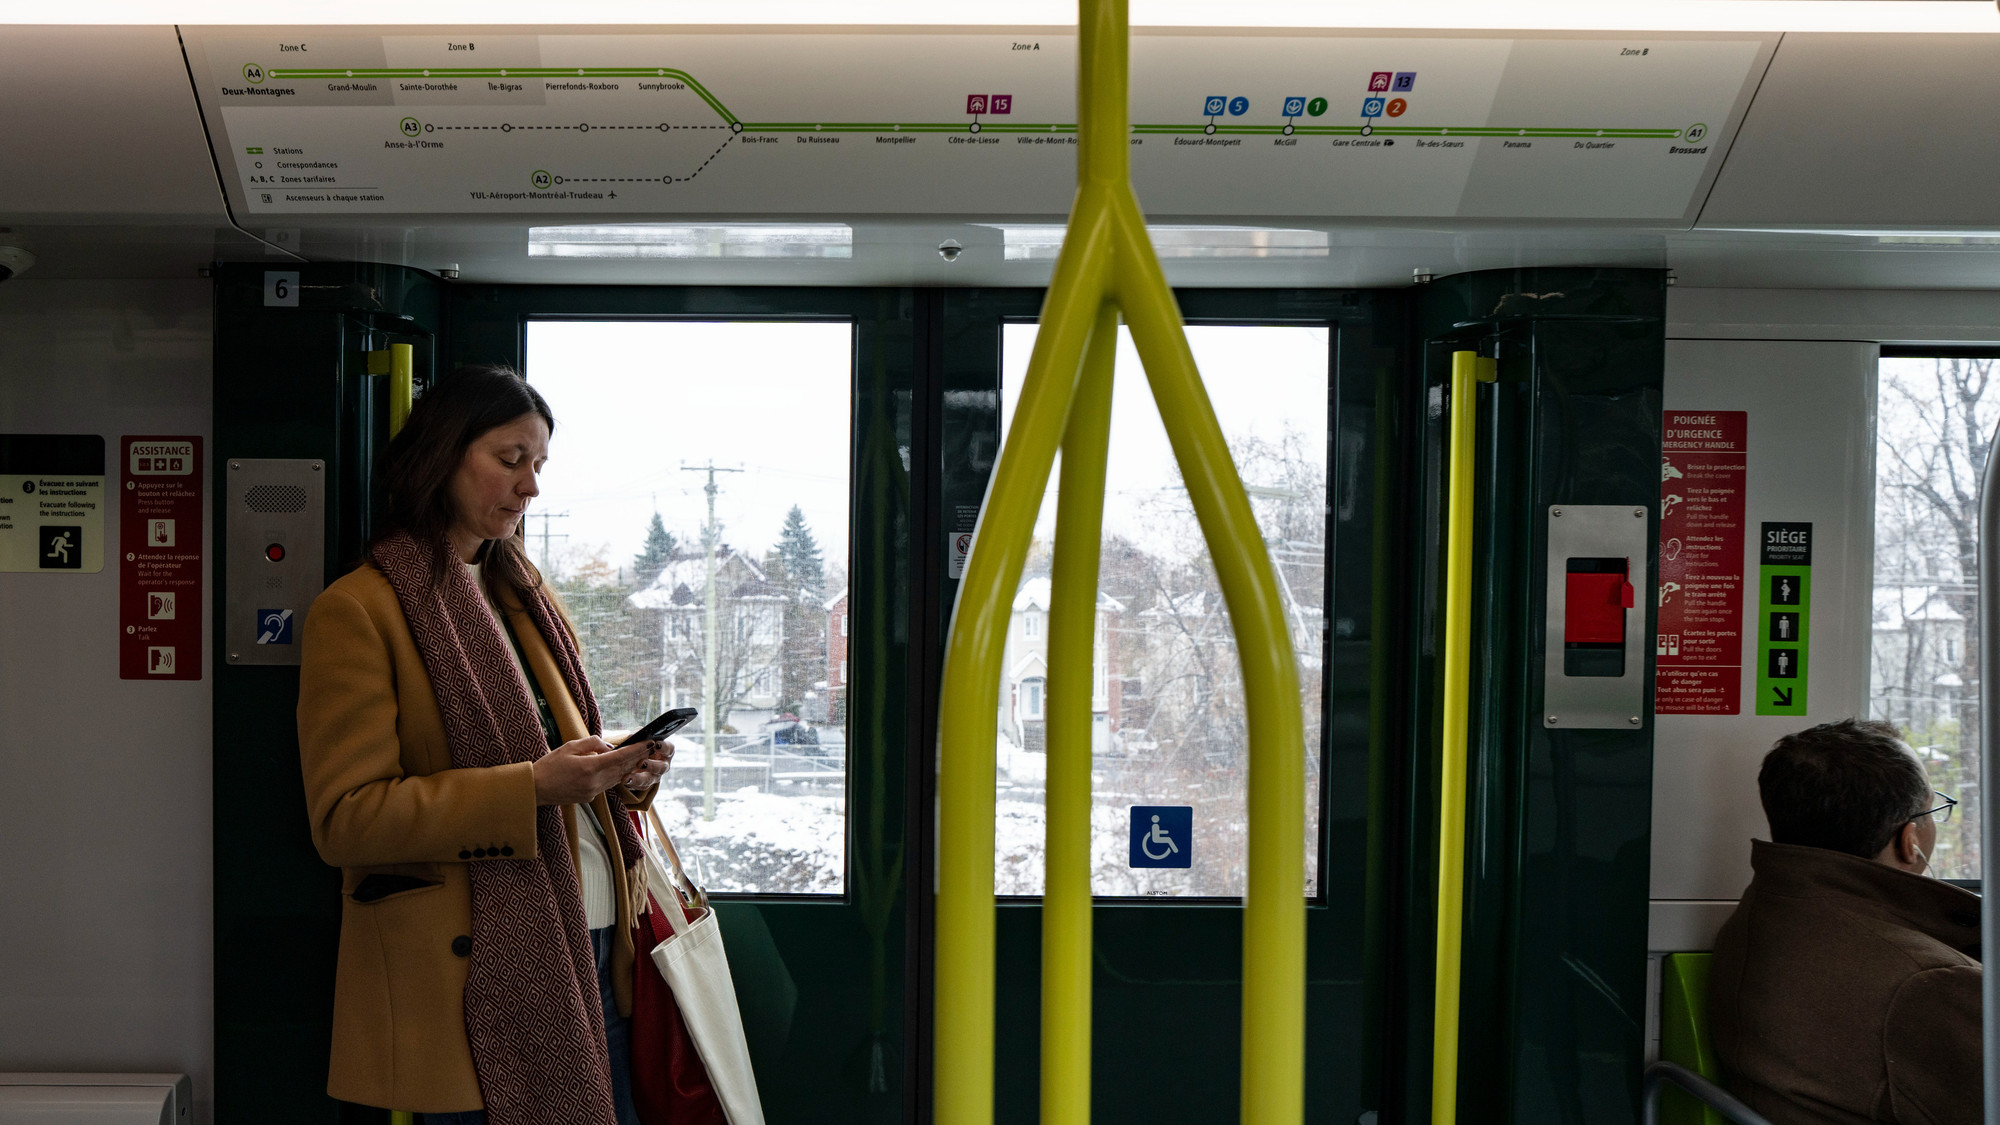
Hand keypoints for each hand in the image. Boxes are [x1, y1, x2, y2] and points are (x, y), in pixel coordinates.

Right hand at [532, 736, 650, 805]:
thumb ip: (592, 744)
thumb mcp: (569, 747)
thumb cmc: (549, 765)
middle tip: (651, 748)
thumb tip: (609, 747)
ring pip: (617, 778)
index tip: (649, 742)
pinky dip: (616, 775)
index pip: (620, 757)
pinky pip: (608, 784)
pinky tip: (622, 769)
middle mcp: (594, 782)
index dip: (637, 750)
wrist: (535, 789)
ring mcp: (592, 792)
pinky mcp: (589, 797)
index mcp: (590, 767)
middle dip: (638, 757)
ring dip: (630, 767)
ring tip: (641, 756)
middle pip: (622, 768)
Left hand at [621, 739, 672, 790]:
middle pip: (662, 767)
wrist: (627, 759)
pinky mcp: (645, 784)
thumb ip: (636, 735)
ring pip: (650, 779)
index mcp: (664, 750)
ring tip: (627, 777)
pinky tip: (625, 780)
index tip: (656, 745)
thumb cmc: (636, 744)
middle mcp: (662, 764)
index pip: (669, 749)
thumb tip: (633, 736)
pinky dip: (632, 784)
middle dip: (651, 766)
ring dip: (638, 778)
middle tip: (641, 763)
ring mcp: (655, 776)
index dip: (664, 747)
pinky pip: (640, 786)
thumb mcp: (636, 737)